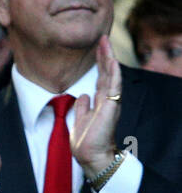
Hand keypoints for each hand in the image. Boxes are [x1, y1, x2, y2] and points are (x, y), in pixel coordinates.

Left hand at [72, 35, 122, 175]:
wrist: (91, 155)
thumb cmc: (86, 142)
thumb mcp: (80, 121)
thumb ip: (82, 108)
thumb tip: (82, 95)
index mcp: (100, 102)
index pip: (100, 78)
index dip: (99, 63)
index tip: (97, 48)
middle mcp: (107, 99)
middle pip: (106, 72)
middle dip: (104, 54)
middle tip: (102, 37)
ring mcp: (110, 102)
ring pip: (110, 75)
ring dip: (108, 57)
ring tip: (105, 41)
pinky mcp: (111, 106)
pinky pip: (113, 86)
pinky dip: (112, 72)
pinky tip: (112, 60)